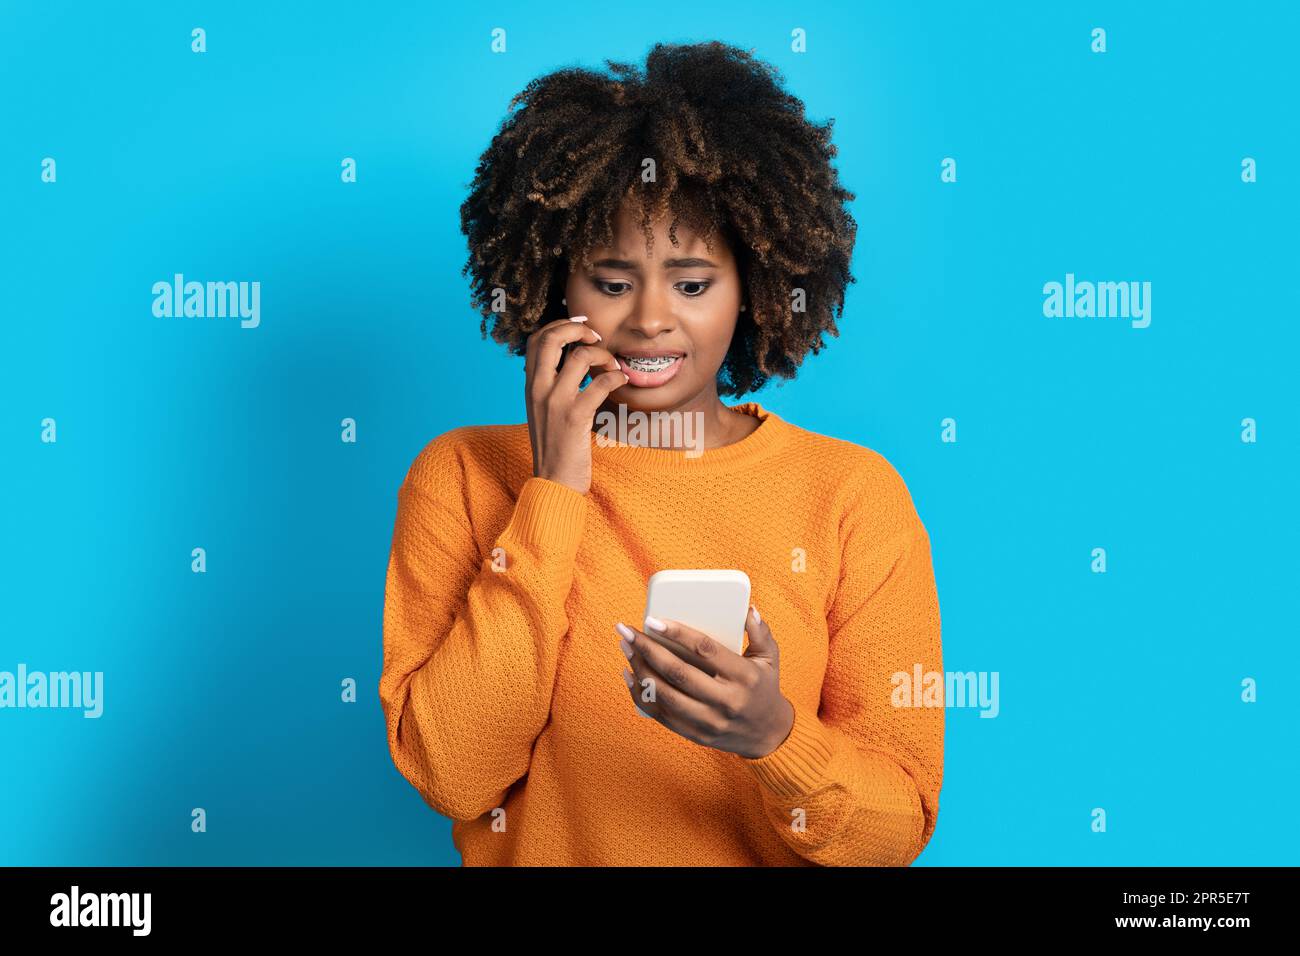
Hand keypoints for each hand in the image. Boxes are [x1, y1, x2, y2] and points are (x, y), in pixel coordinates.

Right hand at [524, 315, 628, 494]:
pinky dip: (616, 377)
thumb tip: (571, 358)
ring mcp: (555, 402)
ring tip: (614, 367)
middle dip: (577, 329)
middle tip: (596, 339)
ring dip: (604, 356)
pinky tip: (622, 382)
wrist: (554, 480)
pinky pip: (600, 384)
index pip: (535, 339)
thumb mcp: (542, 410)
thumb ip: (550, 384)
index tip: (581, 330)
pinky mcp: (575, 417)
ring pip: (580, 357)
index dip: (559, 326)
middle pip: (551, 338)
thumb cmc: (555, 445)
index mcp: (530, 385)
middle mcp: (538, 389)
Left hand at [615, 606, 795, 759]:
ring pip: (665, 695)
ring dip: (639, 670)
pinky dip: (641, 695)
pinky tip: (630, 675)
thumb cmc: (765, 688)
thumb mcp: (770, 658)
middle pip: (678, 673)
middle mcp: (726, 700)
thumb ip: (760, 631)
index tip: (653, 620)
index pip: (705, 650)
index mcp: (744, 676)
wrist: (769, 735)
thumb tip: (746, 608)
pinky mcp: (695, 735)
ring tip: (626, 648)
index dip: (677, 634)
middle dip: (647, 649)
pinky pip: (661, 715)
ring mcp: (709, 721)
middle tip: (627, 631)